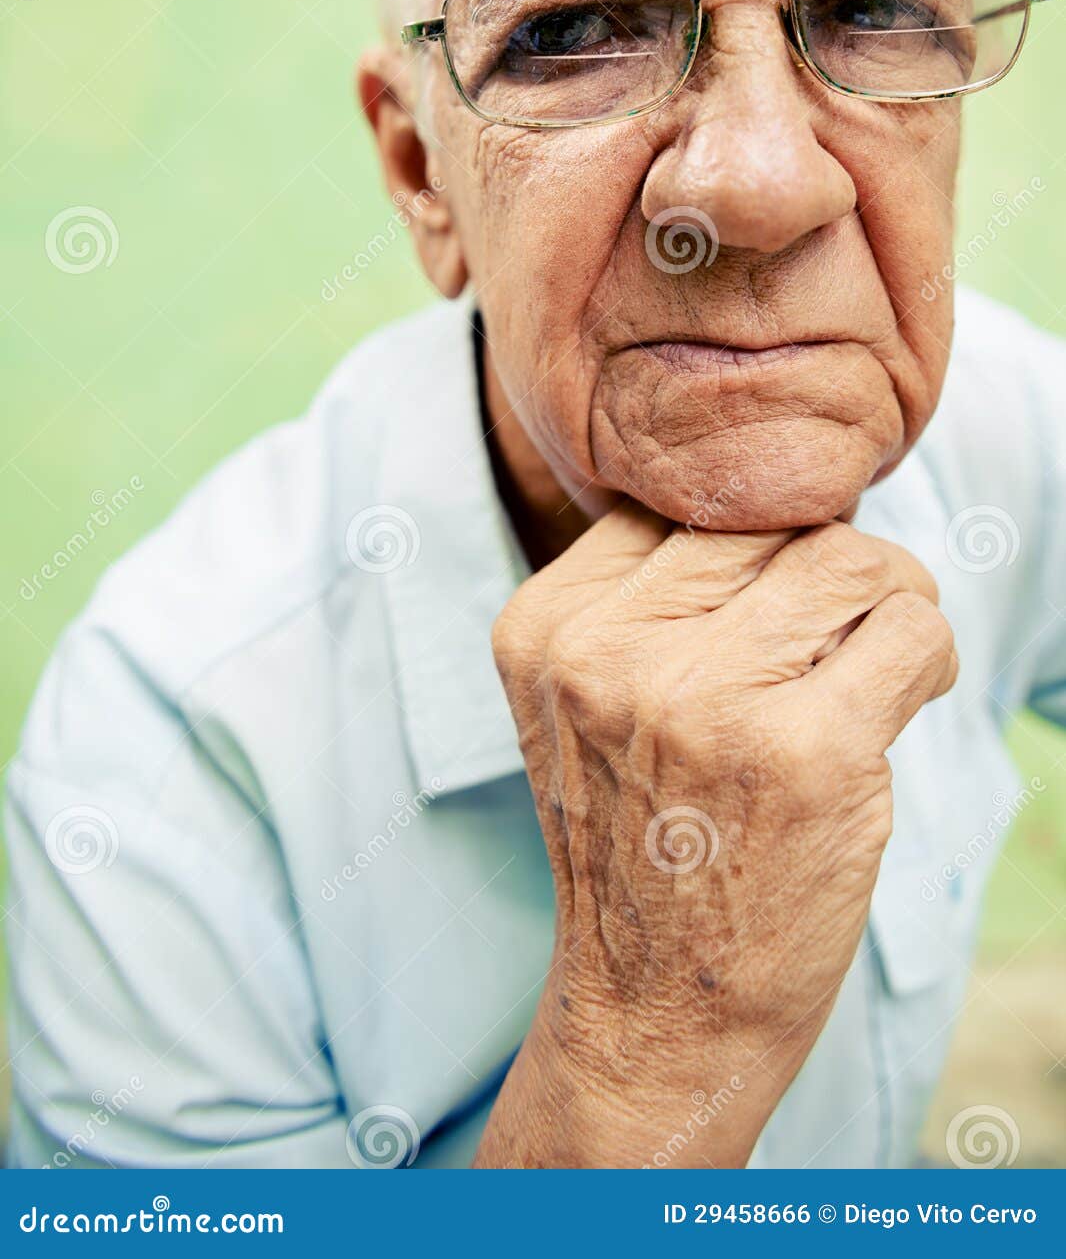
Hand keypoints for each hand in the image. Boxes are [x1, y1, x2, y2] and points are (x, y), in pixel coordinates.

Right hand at [475, 507, 956, 1166]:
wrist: (654, 1013)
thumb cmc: (639, 844)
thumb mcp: (586, 705)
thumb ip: (648, 600)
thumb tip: (789, 498)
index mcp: (546, 628)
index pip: (677, 502)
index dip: (746, 540)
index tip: (769, 600)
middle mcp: (609, 653)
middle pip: (768, 520)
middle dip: (826, 564)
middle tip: (842, 627)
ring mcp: (704, 700)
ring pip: (850, 559)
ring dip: (887, 601)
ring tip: (875, 660)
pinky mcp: (807, 752)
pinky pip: (912, 630)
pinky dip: (926, 656)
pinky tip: (899, 701)